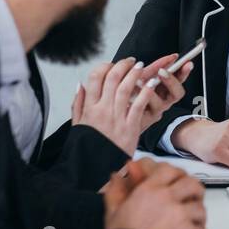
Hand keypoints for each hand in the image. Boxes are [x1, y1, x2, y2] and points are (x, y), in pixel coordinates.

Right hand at [71, 55, 193, 155]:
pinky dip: (145, 92)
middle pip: (112, 79)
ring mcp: (116, 118)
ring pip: (125, 89)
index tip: (111, 63)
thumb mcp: (77, 124)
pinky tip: (151, 83)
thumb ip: (78, 103)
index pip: (94, 78)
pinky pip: (139, 105)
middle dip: (122, 65)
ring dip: (134, 74)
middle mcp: (102, 110)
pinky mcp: (130, 127)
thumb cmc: (88, 146)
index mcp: (89, 108)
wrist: (95, 167)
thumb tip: (79, 84)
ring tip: (141, 66)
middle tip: (131, 60)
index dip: (104, 66)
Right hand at [106, 161, 208, 228]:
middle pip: (192, 184)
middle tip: (191, 198)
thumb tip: (116, 176)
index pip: (169, 170)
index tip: (175, 181)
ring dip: (198, 216)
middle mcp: (167, 199)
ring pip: (200, 208)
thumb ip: (116, 190)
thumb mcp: (113, 210)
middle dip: (194, 190)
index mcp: (149, 190)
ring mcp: (180, 215)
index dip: (174, 174)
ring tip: (193, 223)